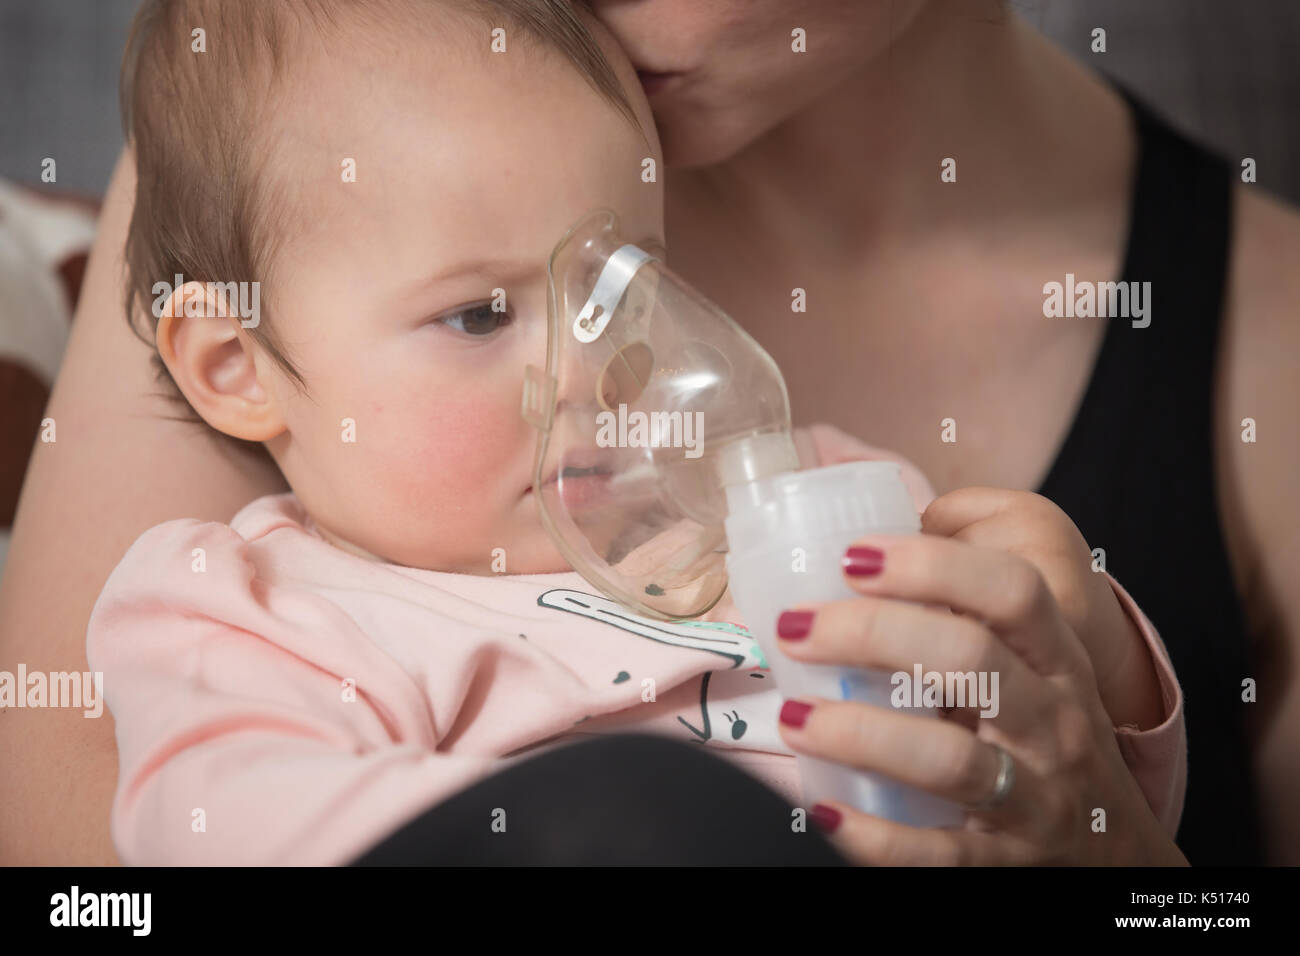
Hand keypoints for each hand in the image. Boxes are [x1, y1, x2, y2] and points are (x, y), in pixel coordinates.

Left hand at [773, 516, 1186, 863]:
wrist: (1119, 861)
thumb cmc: (1052, 745)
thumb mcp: (1038, 675)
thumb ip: (968, 621)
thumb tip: (858, 559)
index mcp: (1056, 661)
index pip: (1012, 591)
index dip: (933, 564)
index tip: (855, 556)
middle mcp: (1054, 723)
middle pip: (970, 658)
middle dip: (871, 633)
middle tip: (796, 627)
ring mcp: (1036, 798)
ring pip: (950, 759)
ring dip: (859, 732)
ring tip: (793, 716)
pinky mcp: (1006, 865)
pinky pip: (937, 851)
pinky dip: (874, 834)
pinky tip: (822, 809)